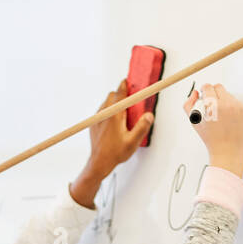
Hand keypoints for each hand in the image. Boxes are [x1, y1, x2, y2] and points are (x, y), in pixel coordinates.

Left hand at [69, 83, 154, 206]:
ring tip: (123, 115)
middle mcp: (104, 114)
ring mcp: (97, 118)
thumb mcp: (133, 142)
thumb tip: (149, 115)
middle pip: (112, 96)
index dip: (126, 85)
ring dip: (115, 104)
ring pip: (106, 103)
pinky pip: (102, 111)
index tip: (130, 80)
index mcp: (114, 116)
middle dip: (121, 95)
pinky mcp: (94, 124)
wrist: (98, 163)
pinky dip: (109, 112)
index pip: (120, 93)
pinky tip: (115, 122)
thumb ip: (142, 127)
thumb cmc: (114, 153)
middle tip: (131, 102)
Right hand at [185, 83, 242, 176]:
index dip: (204, 90)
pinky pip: (237, 102)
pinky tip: (229, 119)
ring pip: (229, 94)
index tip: (204, 95)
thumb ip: (189, 104)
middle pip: (219, 87)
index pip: (208, 87)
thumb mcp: (194, 122)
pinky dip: (233, 107)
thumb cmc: (211, 139)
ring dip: (224, 100)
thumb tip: (195, 92)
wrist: (228, 151)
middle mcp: (227, 104)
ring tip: (221, 116)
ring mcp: (238, 106)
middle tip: (212, 104)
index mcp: (212, 106)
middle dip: (214, 93)